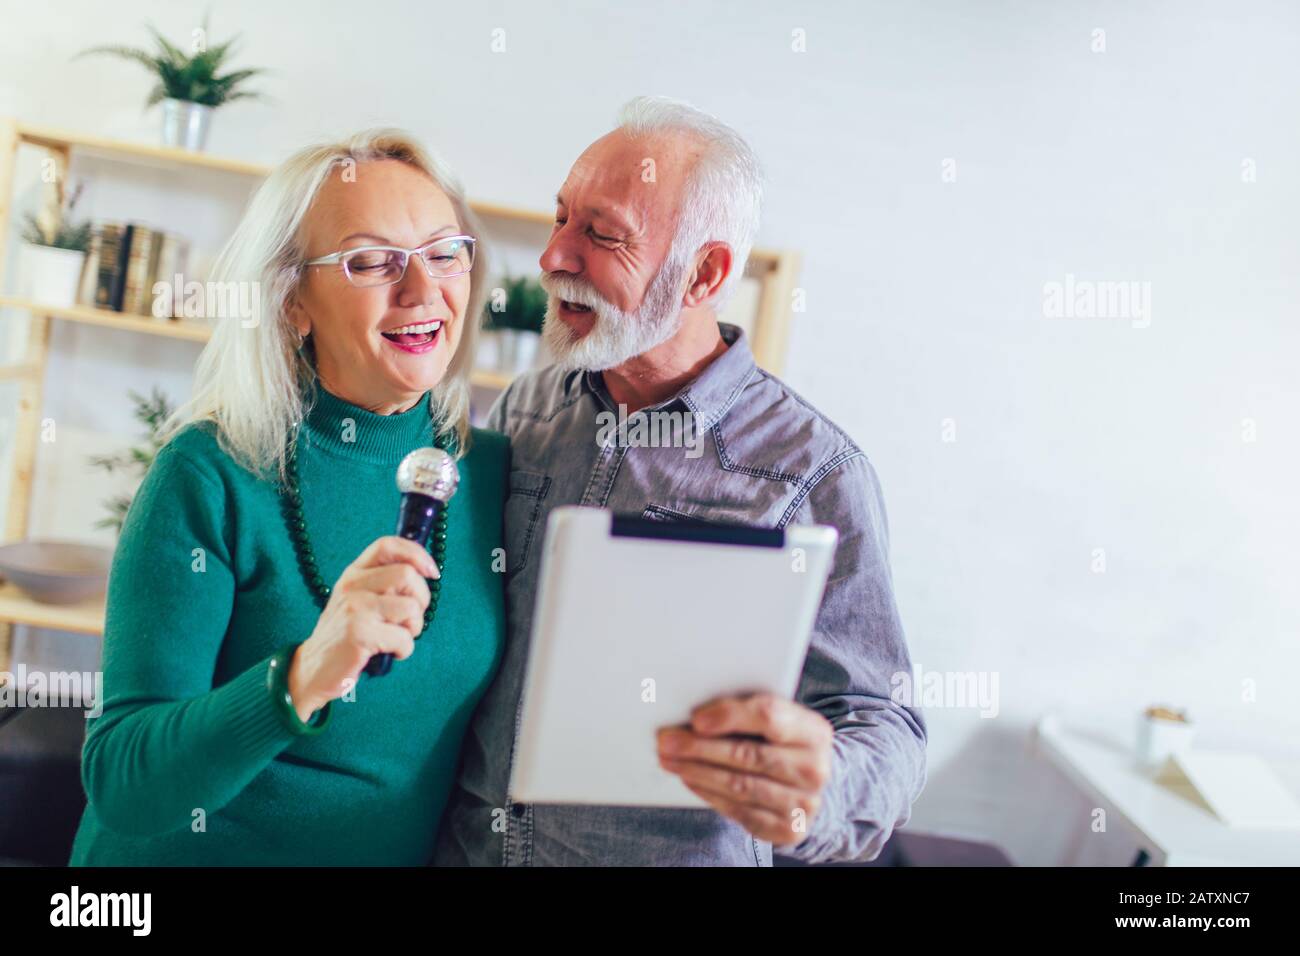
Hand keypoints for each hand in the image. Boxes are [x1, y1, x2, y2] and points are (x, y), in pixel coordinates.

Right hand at [287, 535, 437, 720]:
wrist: (312, 670)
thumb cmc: (345, 637)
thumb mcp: (358, 601)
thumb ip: (383, 584)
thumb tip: (424, 572)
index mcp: (353, 574)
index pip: (387, 545)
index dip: (416, 553)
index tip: (431, 572)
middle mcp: (352, 585)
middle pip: (407, 575)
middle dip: (422, 599)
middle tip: (410, 619)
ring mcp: (355, 608)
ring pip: (411, 606)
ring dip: (414, 627)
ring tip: (398, 637)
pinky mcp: (359, 633)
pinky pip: (404, 637)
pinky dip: (405, 649)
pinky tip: (391, 653)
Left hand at [656, 694, 833, 845]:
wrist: (808, 781)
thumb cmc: (782, 742)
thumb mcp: (777, 719)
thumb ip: (745, 712)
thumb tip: (694, 714)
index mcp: (814, 731)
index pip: (769, 716)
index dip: (729, 716)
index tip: (696, 719)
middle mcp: (814, 768)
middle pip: (749, 754)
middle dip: (701, 747)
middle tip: (667, 741)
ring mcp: (804, 802)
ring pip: (740, 785)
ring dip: (697, 771)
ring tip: (671, 760)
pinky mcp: (787, 828)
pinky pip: (740, 811)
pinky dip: (709, 794)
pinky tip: (690, 779)